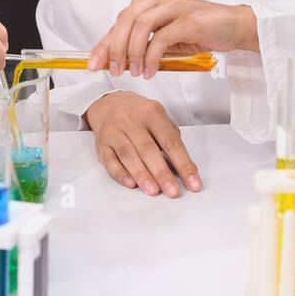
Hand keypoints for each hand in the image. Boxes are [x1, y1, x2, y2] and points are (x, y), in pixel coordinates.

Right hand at [84, 91, 201, 196]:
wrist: (110, 104)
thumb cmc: (141, 116)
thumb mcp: (160, 120)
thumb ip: (173, 142)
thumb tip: (189, 168)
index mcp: (152, 113)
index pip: (170, 142)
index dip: (183, 164)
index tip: (193, 183)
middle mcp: (131, 121)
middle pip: (148, 149)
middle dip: (162, 172)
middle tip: (173, 191)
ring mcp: (114, 132)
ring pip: (128, 155)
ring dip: (142, 175)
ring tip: (154, 191)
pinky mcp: (102, 144)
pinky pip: (110, 161)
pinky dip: (120, 173)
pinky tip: (131, 184)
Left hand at [87, 0, 257, 78]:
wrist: (233, 26)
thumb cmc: (199, 31)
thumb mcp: (164, 37)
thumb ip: (142, 43)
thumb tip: (115, 61)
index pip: (120, 20)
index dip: (104, 42)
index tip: (94, 62)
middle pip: (125, 20)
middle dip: (114, 48)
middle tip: (113, 71)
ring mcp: (174, 5)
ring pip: (140, 27)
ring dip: (132, 54)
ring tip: (135, 73)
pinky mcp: (188, 19)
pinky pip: (160, 38)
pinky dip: (151, 57)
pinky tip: (150, 71)